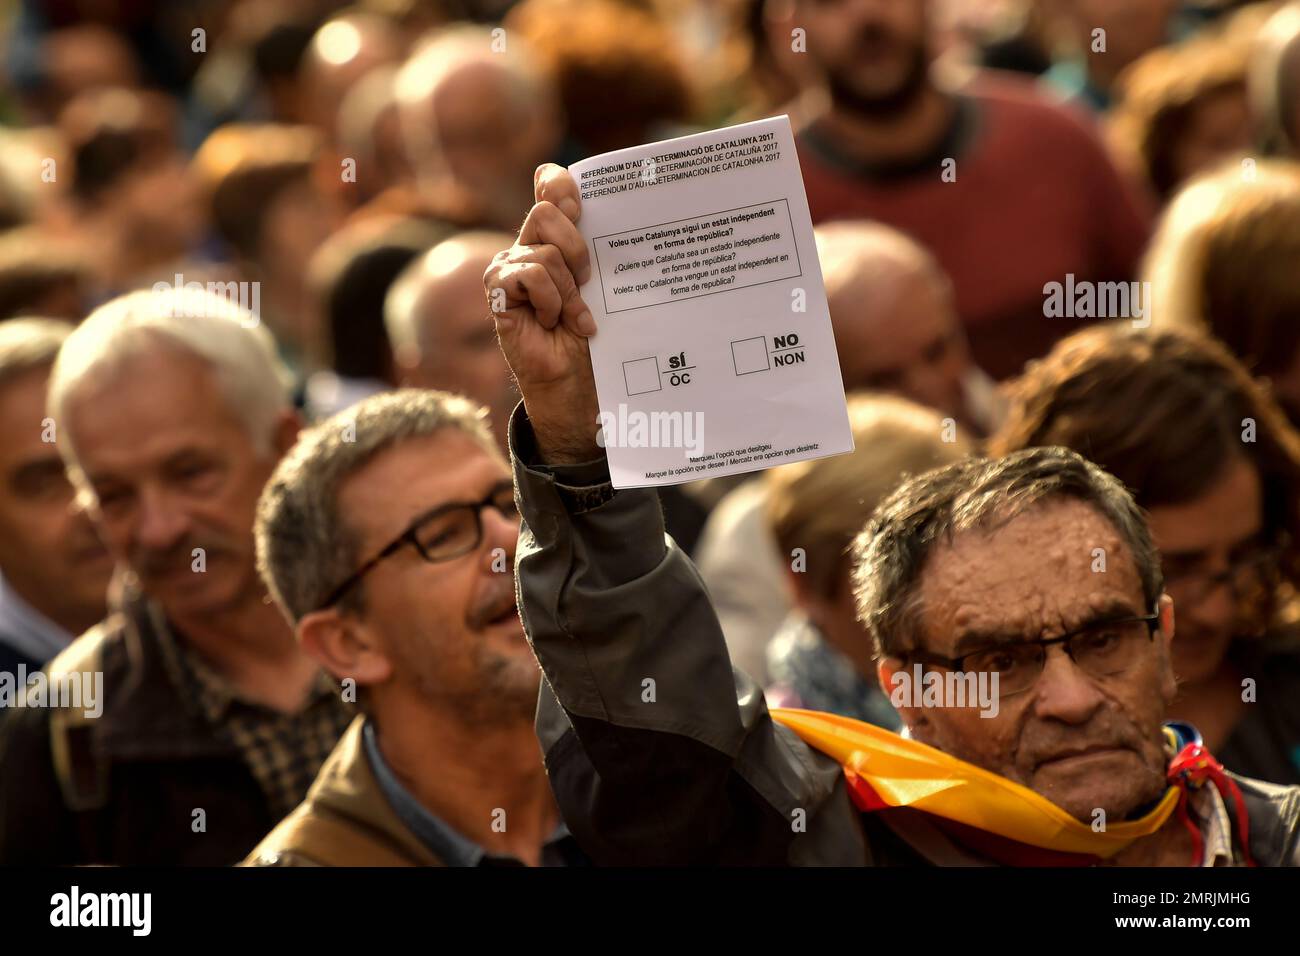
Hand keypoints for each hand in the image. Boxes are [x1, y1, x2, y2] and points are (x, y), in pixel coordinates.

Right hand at [485, 163, 602, 463]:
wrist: (574, 379)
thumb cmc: (588, 333)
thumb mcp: (600, 285)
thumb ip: (595, 246)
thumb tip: (598, 206)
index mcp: (552, 239)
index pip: (548, 187)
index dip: (560, 184)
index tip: (580, 203)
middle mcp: (526, 247)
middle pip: (546, 212)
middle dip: (576, 248)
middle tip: (587, 281)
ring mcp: (508, 269)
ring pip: (544, 253)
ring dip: (567, 289)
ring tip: (572, 314)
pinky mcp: (499, 292)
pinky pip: (530, 274)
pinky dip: (550, 299)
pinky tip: (552, 321)